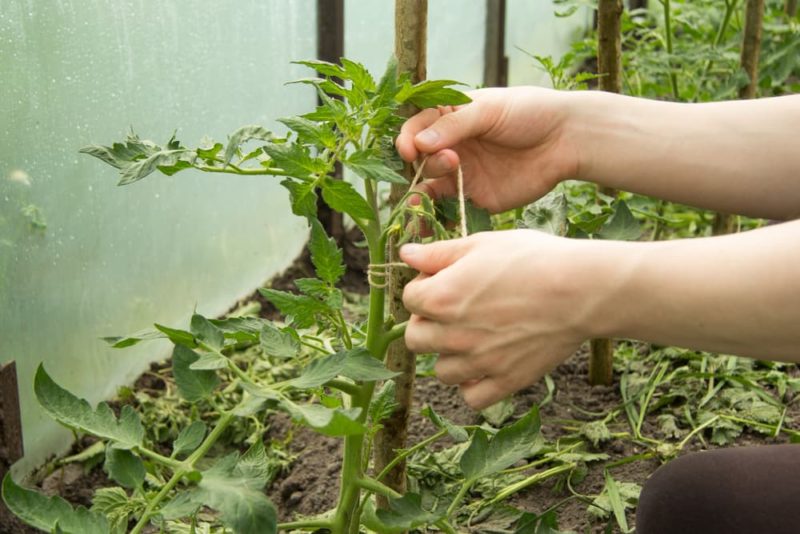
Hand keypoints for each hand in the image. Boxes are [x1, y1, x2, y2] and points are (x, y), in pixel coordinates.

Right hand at [395, 87, 578, 212]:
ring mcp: (462, 174)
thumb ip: (453, 126)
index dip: (408, 140)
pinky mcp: (475, 198)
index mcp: (450, 118)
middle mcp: (451, 146)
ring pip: (428, 188)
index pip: (416, 128)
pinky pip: (448, 209)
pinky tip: (426, 221)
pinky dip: (434, 216)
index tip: (410, 150)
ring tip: (420, 203)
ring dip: (419, 196)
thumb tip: (418, 144)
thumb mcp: (489, 110)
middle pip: (420, 161)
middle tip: (450, 162)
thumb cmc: (529, 112)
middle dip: (424, 164)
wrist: (566, 140)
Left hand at [401, 230, 592, 408]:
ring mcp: (479, 362)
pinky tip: (486, 364)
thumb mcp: (482, 244)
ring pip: (441, 371)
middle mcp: (453, 334)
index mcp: (442, 297)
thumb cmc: (534, 259)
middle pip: (415, 339)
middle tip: (455, 311)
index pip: (409, 300)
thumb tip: (405, 254)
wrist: (582, 289)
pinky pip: (471, 397)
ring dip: (450, 355)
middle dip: (428, 324)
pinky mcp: (506, 381)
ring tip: (474, 336)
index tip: (446, 281)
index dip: (425, 288)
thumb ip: (439, 253)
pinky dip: (473, 385)